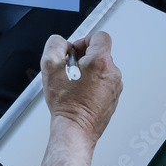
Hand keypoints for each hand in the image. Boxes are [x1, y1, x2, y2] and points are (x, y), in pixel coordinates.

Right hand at [41, 32, 121, 146]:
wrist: (75, 129)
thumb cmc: (66, 103)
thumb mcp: (50, 67)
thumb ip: (55, 45)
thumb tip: (62, 42)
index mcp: (101, 61)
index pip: (99, 36)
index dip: (83, 41)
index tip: (74, 52)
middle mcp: (113, 72)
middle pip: (100, 53)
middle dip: (84, 58)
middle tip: (70, 71)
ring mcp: (115, 86)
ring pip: (102, 69)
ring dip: (88, 73)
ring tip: (74, 86)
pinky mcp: (114, 97)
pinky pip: (104, 84)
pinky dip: (93, 85)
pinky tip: (80, 95)